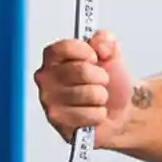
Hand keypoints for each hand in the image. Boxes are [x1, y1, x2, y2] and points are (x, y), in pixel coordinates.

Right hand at [34, 29, 133, 147]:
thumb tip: (100, 42)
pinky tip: (93, 114)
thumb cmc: (109, 84)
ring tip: (98, 99)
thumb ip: (106, 41)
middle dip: (101, 77)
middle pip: (81, 70)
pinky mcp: (57, 121)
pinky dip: (99, 114)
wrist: (116, 113)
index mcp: (53, 58)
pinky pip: (88, 114)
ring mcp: (49, 100)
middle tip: (101, 82)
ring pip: (88, 93)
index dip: (85, 51)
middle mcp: (45, 78)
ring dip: (101, 96)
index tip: (96, 57)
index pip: (63, 48)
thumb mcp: (111, 56)